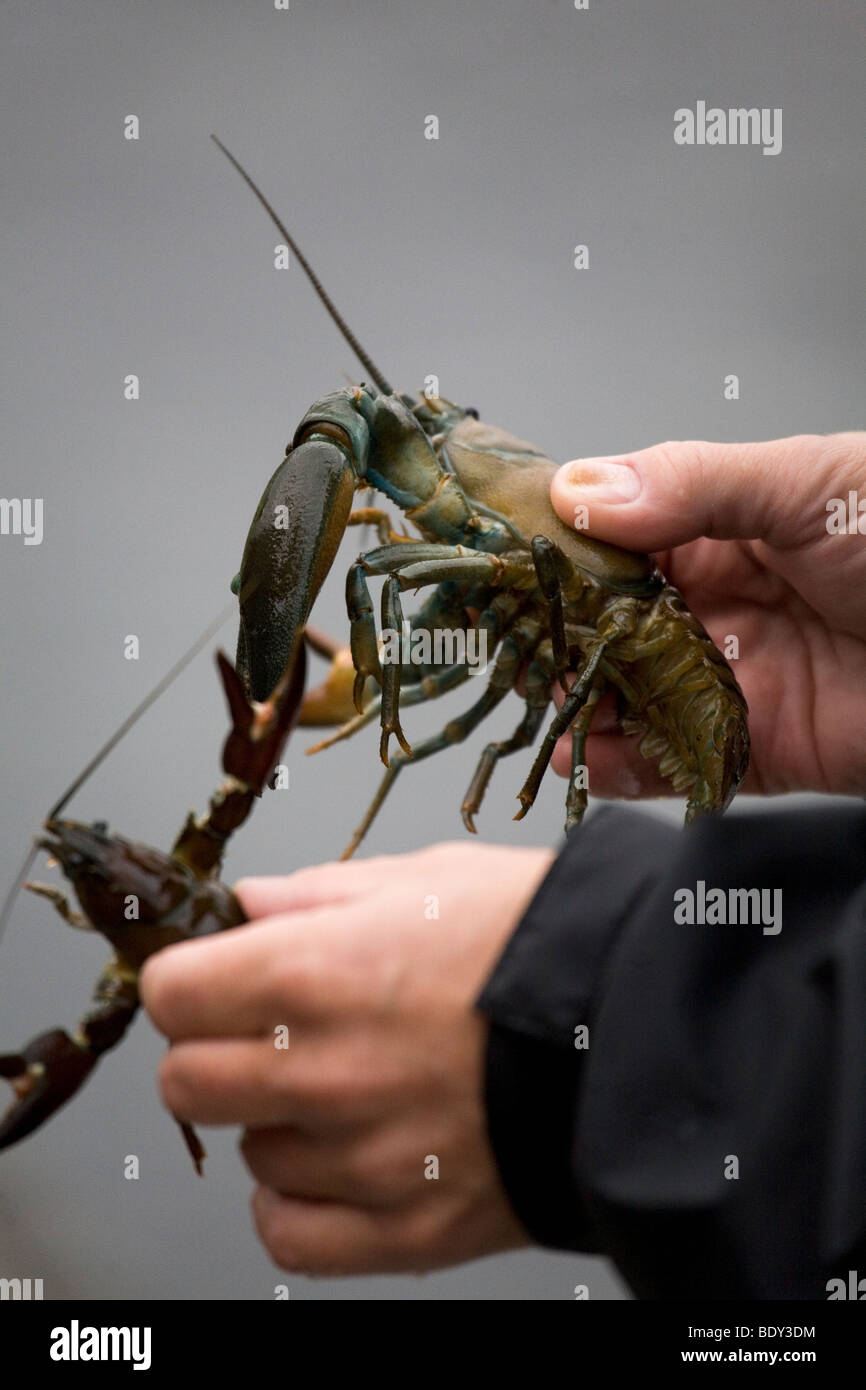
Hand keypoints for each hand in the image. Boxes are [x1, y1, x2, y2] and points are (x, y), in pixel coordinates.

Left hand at [140, 841, 552, 1274]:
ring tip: (351, 1087)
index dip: (191, 977)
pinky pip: (291, 1235)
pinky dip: (302, 1201)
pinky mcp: (409, 1230)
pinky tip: (344, 1160)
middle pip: (185, 1082)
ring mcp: (362, 1161)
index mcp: (315, 971)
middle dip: (214, 1051)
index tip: (216, 975)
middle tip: (271, 1032)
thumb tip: (250, 906)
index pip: (171, 992)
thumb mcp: (435, 876)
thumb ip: (323, 892)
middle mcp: (322, 1073)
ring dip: (278, 1121)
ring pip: (247, 1153)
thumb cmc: (551, 939)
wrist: (654, 1025)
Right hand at [549, 432, 865, 798]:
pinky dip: (624, 767)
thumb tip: (580, 489)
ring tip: (545, 703)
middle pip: (612, 625)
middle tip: (516, 646)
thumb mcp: (810, 485)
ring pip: (632, 697)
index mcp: (723, 527)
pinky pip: (676, 763)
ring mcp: (734, 680)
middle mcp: (719, 605)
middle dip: (562, 636)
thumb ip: (694, 485)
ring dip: (583, 703)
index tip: (503, 565)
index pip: (616, 539)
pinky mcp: (759, 751)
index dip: (559, 551)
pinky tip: (584, 755)